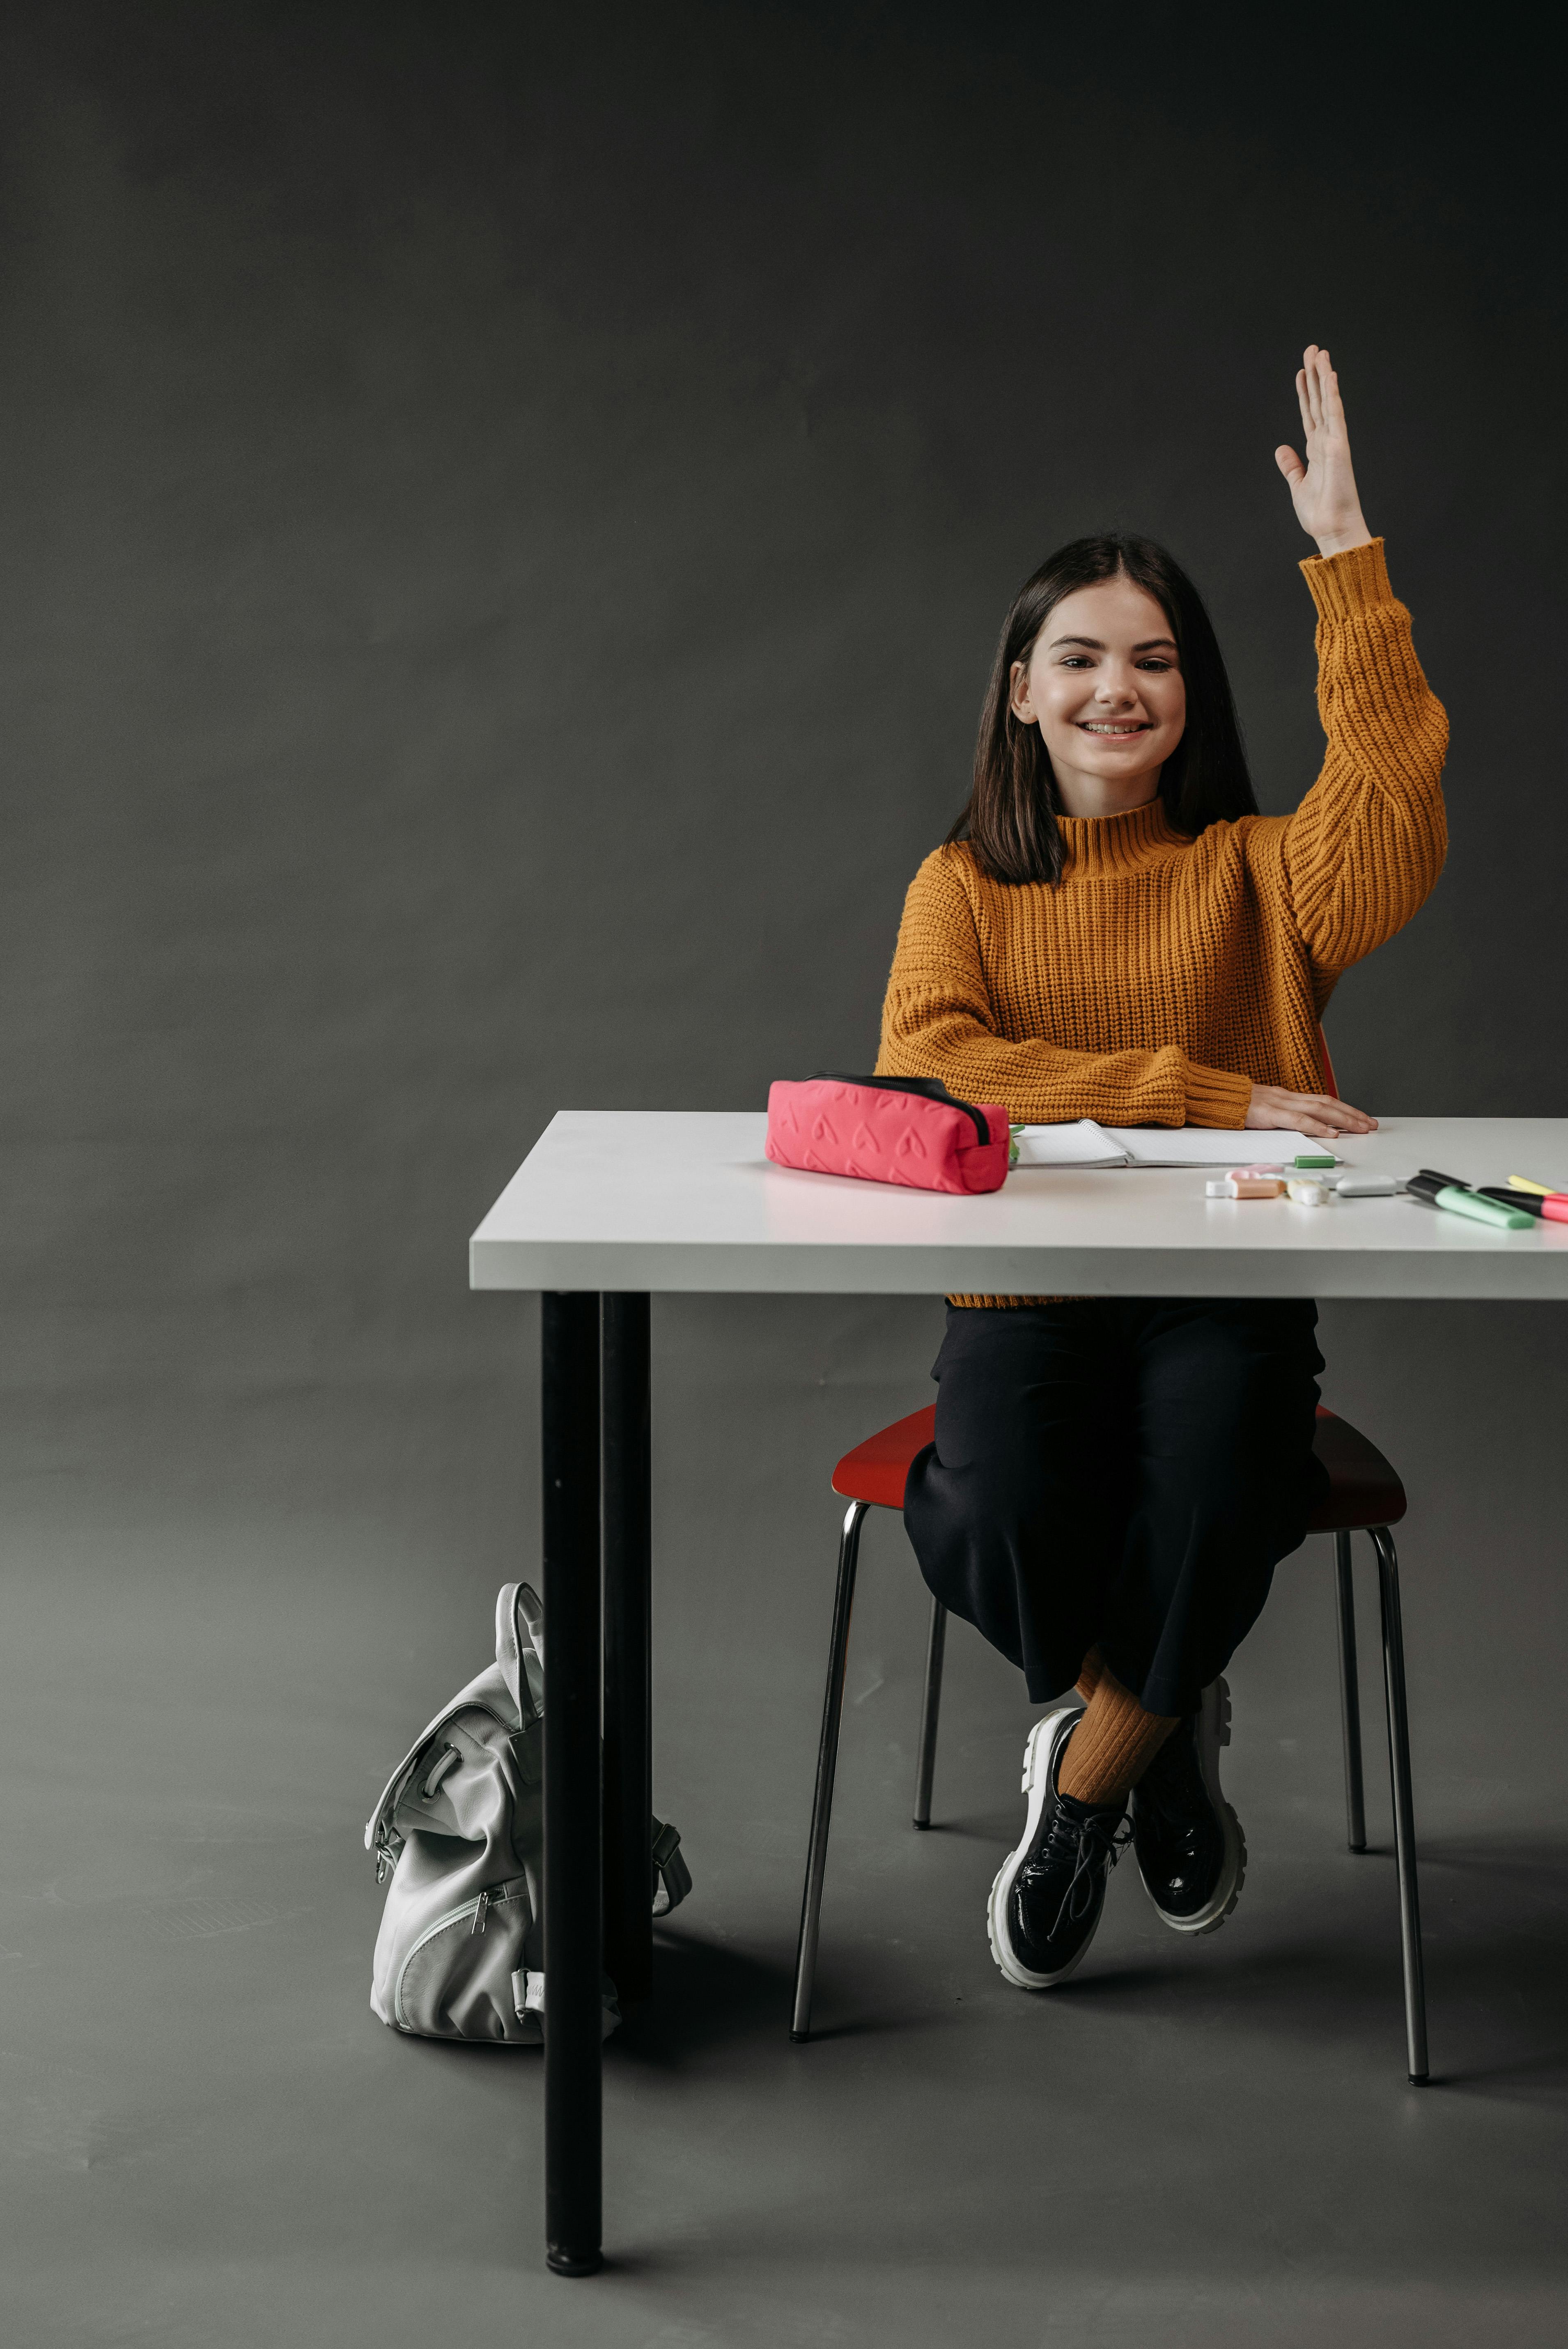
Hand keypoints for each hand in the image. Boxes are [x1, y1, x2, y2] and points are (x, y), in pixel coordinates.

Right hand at [1245, 1084, 1377, 1139]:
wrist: (1211, 1097)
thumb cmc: (1233, 1107)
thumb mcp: (1262, 1110)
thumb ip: (1279, 1117)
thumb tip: (1298, 1128)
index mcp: (1286, 1097)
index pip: (1322, 1100)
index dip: (1344, 1109)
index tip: (1361, 1118)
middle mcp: (1286, 1097)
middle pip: (1327, 1102)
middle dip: (1352, 1114)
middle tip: (1371, 1124)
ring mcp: (1278, 1103)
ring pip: (1319, 1108)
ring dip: (1343, 1119)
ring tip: (1360, 1128)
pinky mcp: (1268, 1113)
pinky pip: (1297, 1120)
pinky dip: (1317, 1126)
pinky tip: (1331, 1133)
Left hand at [1274, 346, 1372, 557]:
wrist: (1331, 529)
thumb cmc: (1319, 512)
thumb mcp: (1297, 485)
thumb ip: (1291, 466)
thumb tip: (1281, 449)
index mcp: (1316, 450)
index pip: (1309, 413)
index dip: (1306, 391)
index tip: (1302, 371)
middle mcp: (1326, 441)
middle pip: (1319, 400)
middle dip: (1315, 375)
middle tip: (1312, 349)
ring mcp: (1334, 441)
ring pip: (1328, 401)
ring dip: (1324, 376)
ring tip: (1320, 352)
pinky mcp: (1339, 446)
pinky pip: (1335, 415)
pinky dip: (1332, 395)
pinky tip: (1329, 375)